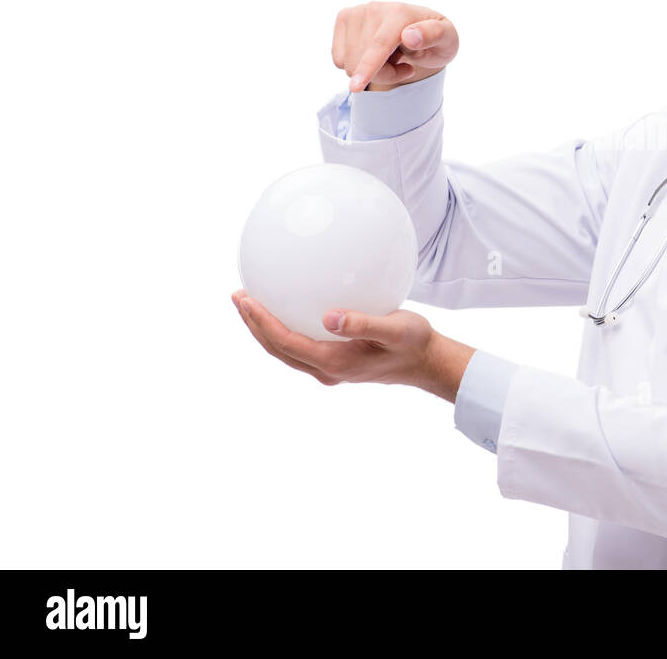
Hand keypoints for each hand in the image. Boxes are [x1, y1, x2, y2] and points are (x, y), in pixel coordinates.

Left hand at [232, 288, 438, 392]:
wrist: (428, 364)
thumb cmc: (415, 343)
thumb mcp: (395, 329)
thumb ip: (363, 324)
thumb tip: (329, 317)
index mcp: (335, 362)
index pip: (287, 342)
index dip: (262, 323)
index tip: (247, 300)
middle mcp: (327, 370)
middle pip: (278, 349)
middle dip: (254, 325)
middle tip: (238, 296)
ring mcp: (330, 369)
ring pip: (286, 351)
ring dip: (264, 329)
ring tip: (250, 303)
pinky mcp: (336, 362)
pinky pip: (300, 346)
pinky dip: (284, 330)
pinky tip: (287, 309)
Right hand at [333, 0, 460, 93]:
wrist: (422, 29)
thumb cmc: (437, 39)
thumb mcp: (448, 40)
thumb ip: (434, 35)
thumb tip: (409, 36)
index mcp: (401, 12)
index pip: (380, 44)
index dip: (369, 67)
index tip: (356, 86)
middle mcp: (375, 7)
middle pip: (363, 59)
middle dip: (385, 75)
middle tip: (406, 68)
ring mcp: (356, 12)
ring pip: (349, 62)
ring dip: (372, 72)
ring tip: (393, 60)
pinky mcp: (344, 19)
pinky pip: (339, 59)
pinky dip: (357, 65)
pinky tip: (376, 55)